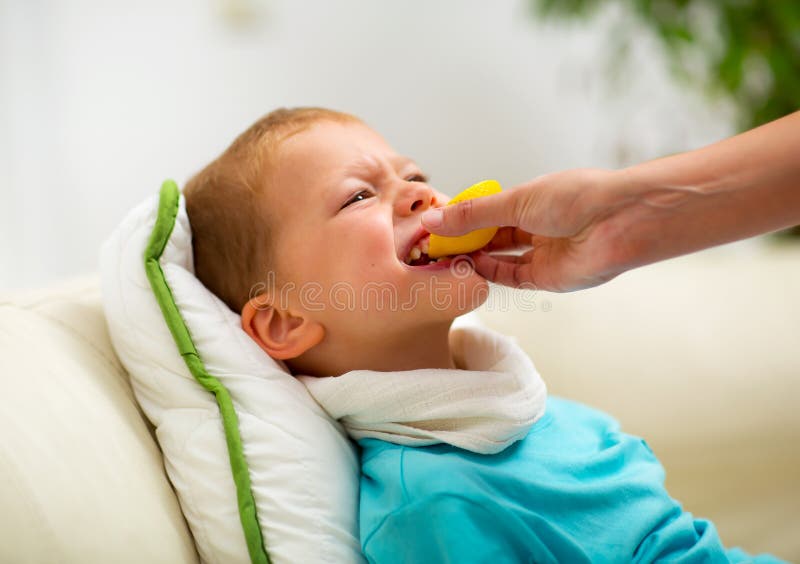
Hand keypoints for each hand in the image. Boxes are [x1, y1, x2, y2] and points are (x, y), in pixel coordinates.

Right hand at [422, 169, 634, 291]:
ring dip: (474, 258)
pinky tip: (470, 266)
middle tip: (434, 245)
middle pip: (492, 237)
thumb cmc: (577, 198)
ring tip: (445, 257)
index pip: (489, 212)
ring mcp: (542, 253)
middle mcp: (537, 227)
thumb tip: (433, 219)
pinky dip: (490, 273)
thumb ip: (474, 215)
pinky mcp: (547, 277)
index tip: (435, 225)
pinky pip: (512, 276)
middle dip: (465, 241)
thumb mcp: (516, 201)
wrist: (620, 221)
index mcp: (532, 201)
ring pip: (499, 258)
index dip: (463, 219)